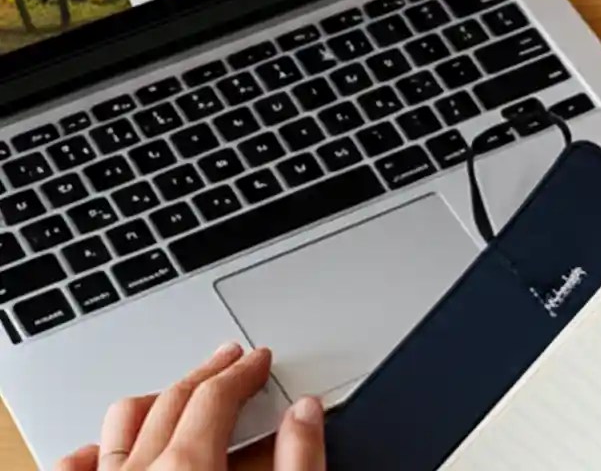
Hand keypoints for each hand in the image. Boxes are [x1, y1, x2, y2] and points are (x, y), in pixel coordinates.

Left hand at [56, 343, 325, 470]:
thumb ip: (300, 460)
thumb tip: (306, 413)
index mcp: (191, 465)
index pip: (218, 396)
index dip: (245, 372)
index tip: (259, 359)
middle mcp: (142, 470)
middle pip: (174, 399)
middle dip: (208, 373)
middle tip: (232, 359)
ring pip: (122, 422)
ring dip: (156, 398)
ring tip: (179, 391)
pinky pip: (76, 466)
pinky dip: (92, 449)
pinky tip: (104, 446)